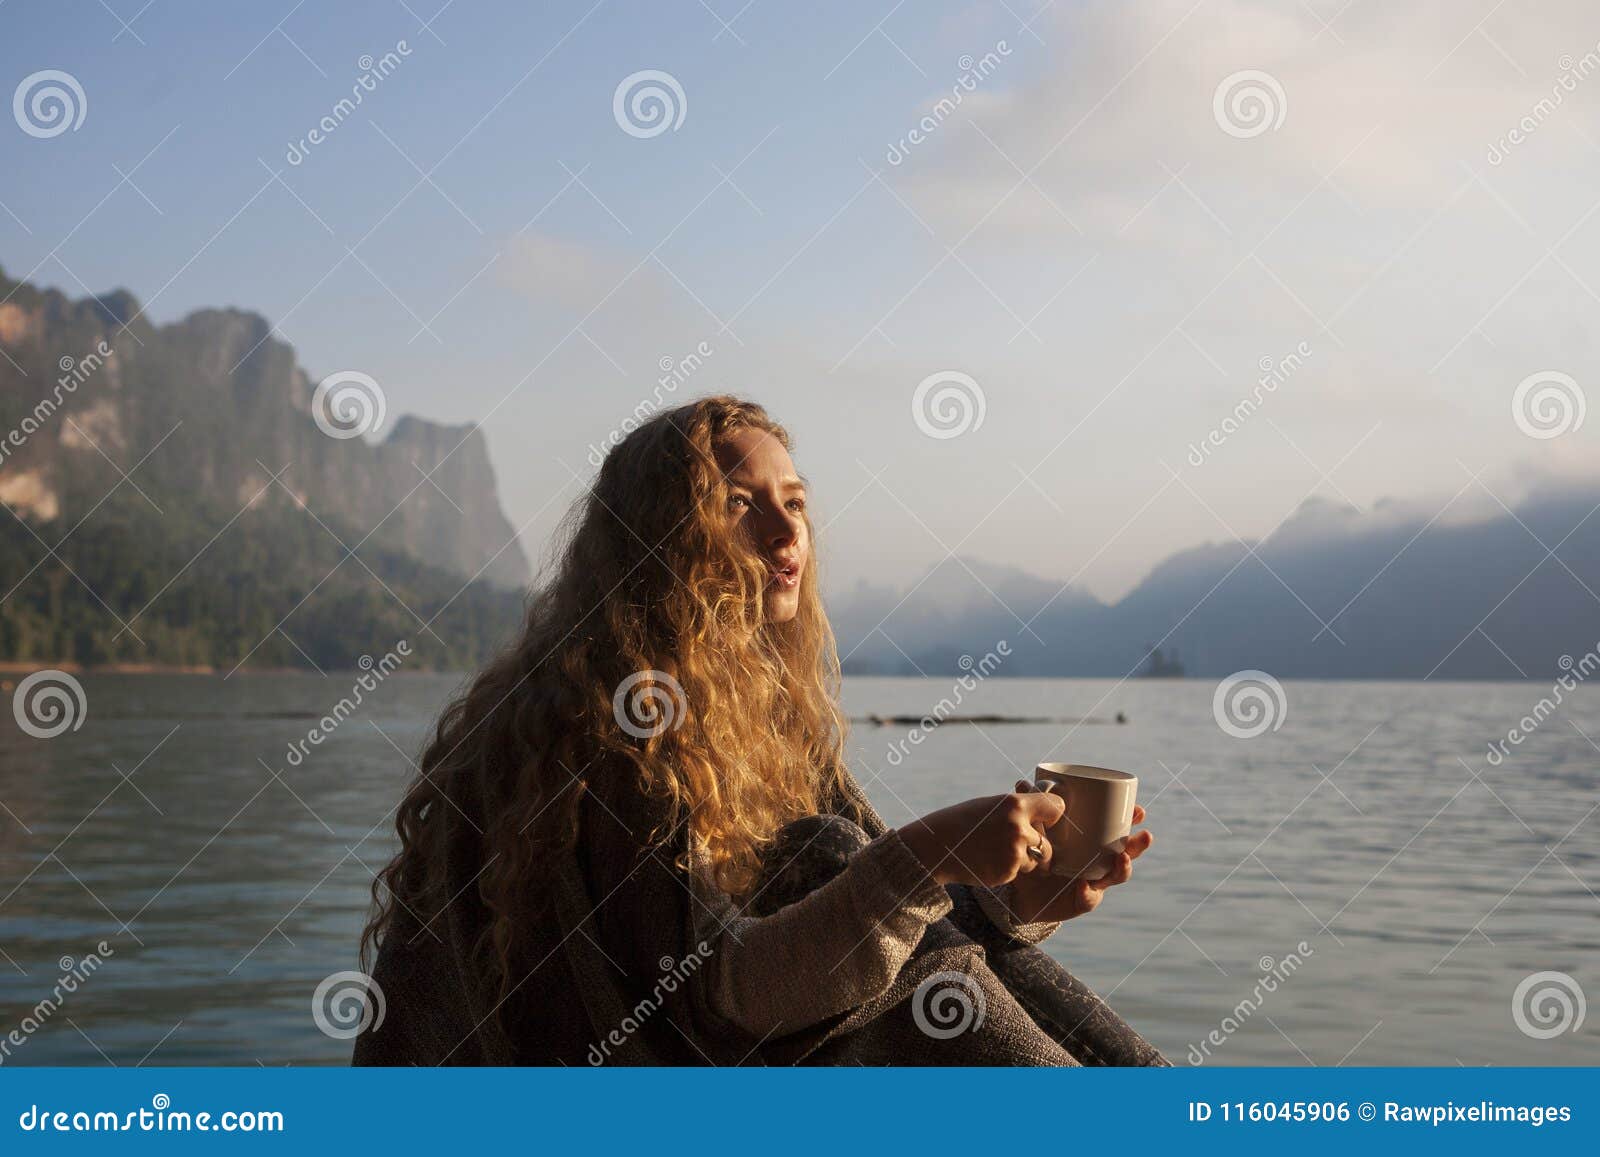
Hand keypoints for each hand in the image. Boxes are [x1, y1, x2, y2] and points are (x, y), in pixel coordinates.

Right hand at [897, 789, 1065, 887]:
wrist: (937, 845)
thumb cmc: (963, 821)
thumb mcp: (991, 805)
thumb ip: (1018, 809)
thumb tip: (1044, 809)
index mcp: (1015, 804)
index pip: (1056, 807)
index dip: (1052, 814)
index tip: (1046, 818)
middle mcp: (1018, 827)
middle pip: (1048, 843)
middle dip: (1038, 847)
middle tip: (1016, 843)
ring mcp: (1013, 852)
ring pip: (1037, 861)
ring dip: (1025, 860)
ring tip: (998, 852)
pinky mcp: (1007, 872)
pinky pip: (1020, 873)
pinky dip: (1009, 869)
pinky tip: (989, 861)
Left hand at [1004, 778, 1151, 923]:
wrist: (1021, 890)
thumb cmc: (1034, 856)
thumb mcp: (1034, 831)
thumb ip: (1032, 810)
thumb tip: (1022, 782)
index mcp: (1094, 842)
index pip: (1118, 828)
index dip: (1131, 820)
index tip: (1138, 810)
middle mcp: (1098, 862)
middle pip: (1126, 852)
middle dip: (1138, 844)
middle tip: (1145, 835)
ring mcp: (1094, 882)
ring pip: (1116, 876)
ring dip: (1123, 868)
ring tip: (1122, 858)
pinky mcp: (1082, 901)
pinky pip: (1089, 898)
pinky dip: (1088, 892)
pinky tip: (1084, 885)